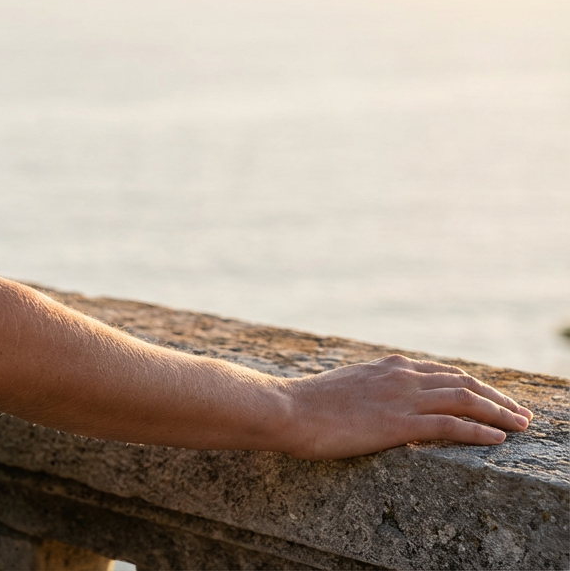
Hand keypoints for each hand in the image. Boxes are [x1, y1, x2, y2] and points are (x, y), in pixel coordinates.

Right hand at [282, 354, 532, 459]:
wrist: (286, 409)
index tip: (493, 397)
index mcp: (389, 366)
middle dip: (497, 397)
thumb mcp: (346, 385)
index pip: (444, 371)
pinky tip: (497, 439)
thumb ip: (371, 387)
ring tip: (520, 426)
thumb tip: (379, 398)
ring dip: (499, 412)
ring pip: (465, 399)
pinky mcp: (398, 423)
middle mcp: (401, 375)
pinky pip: (450, 425)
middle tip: (520, 413)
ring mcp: (401, 398)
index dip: (474, 385)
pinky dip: (479, 431)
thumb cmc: (306, 404)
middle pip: (463, 381)